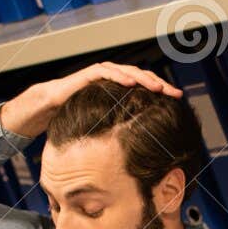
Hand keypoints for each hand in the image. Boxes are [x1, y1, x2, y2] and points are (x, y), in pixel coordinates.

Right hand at [0, 62, 182, 137]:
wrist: (48, 108)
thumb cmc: (76, 118)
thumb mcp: (103, 127)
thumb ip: (119, 133)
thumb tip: (140, 156)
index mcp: (121, 91)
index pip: (146, 89)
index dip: (163, 94)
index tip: (179, 102)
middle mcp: (114, 80)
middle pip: (142, 78)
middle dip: (160, 85)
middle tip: (176, 93)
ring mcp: (102, 75)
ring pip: (128, 72)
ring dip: (144, 78)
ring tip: (158, 87)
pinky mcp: (88, 74)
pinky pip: (106, 72)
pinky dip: (119, 76)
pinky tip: (131, 82)